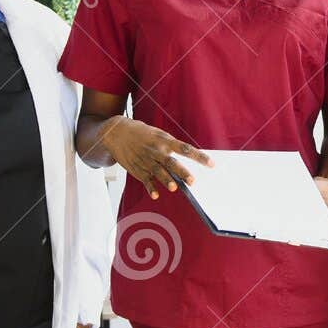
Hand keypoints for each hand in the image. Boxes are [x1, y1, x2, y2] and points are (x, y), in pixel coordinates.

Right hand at [95, 117, 212, 199]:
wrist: (116, 132)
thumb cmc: (141, 133)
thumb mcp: (158, 134)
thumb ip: (171, 145)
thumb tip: (187, 155)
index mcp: (164, 140)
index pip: (185, 149)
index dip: (199, 157)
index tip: (211, 164)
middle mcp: (156, 151)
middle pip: (171, 162)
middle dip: (182, 172)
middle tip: (192, 181)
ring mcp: (146, 160)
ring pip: (158, 172)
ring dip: (166, 180)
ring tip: (173, 187)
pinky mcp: (137, 169)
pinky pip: (145, 180)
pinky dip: (150, 188)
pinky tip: (156, 195)